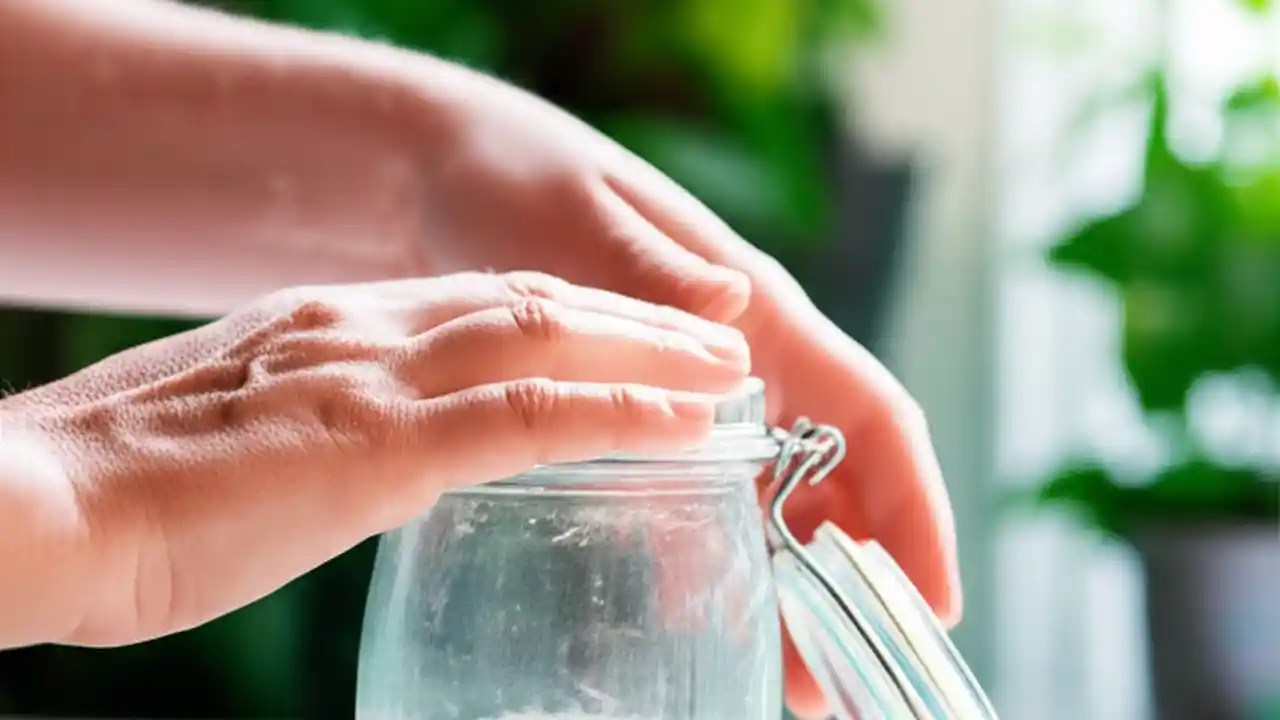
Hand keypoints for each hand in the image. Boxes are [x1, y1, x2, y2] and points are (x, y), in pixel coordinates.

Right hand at [0, 272, 748, 647]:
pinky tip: (684, 423)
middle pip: (531, 300)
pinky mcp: (381, 443)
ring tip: (723, 370)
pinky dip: (621, 413)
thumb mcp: (242, 441)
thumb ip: (323, 435)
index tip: (627, 333)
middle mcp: (360, 329)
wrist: (36, 509)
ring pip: (550, 338)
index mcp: (325, 326)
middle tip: (707, 337)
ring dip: (648, 351)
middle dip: (630, 316)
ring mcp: (375, 377)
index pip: (477, 301)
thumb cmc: (116, 498)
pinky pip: (534, 415)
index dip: (568, 316)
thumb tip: (381, 465)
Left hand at [404, 61, 959, 718]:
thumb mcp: (579, 215)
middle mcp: (742, 357)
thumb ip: (656, 269)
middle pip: (831, 476)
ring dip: (791, 583)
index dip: (912, 505)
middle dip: (854, 576)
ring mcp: (694, 387)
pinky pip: (704, 496)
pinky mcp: (642, 409)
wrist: (444, 174)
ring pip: (773, 497)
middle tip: (848, 681)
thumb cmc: (517, 177)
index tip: (933, 599)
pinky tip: (710, 615)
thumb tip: (734, 310)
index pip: (868, 414)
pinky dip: (719, 558)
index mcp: (752, 309)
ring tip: (795, 677)